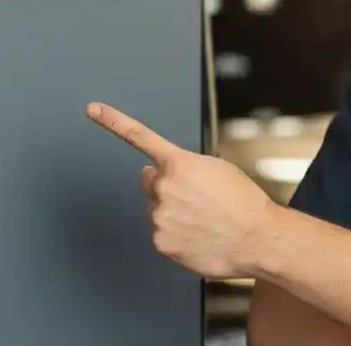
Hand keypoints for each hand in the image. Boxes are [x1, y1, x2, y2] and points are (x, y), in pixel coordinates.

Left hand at [86, 101, 279, 278]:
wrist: (258, 239)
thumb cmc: (243, 203)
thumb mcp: (218, 168)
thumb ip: (186, 166)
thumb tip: (167, 174)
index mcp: (178, 163)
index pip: (139, 136)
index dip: (112, 120)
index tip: (92, 108)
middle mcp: (163, 187)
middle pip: (149, 180)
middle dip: (165, 185)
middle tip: (194, 197)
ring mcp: (159, 216)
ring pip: (156, 208)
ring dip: (172, 211)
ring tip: (202, 220)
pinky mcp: (160, 242)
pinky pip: (160, 233)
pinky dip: (175, 234)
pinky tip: (197, 235)